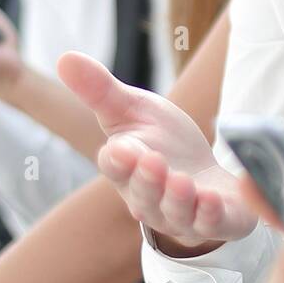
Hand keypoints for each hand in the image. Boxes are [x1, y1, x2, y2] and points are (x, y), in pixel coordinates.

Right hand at [58, 52, 258, 252]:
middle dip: (148, 181)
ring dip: (179, 201)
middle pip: (144, 196)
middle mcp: (152, 201)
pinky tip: (215, 200)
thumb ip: (100, 90)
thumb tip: (65, 57)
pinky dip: (215, 216)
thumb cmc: (163, 144)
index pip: (115, 168)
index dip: (117, 160)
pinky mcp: (219, 222)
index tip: (120, 148)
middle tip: (153, 160)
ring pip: (177, 215)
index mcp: (127, 172)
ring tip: (183, 182)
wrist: (205, 178)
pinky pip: (215, 225)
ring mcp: (184, 216)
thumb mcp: (133, 110)